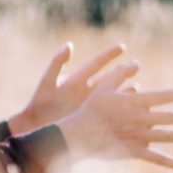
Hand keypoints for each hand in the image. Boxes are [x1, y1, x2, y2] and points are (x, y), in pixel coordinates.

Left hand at [9, 42, 130, 134]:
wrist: (35, 127)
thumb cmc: (39, 104)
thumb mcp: (47, 83)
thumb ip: (57, 64)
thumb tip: (69, 45)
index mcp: (76, 80)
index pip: (96, 64)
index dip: (109, 55)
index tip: (122, 47)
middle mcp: (86, 90)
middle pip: (109, 78)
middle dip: (124, 71)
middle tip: (137, 65)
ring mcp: (91, 104)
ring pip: (113, 95)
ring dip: (126, 91)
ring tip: (138, 88)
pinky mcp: (93, 117)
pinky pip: (111, 111)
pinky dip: (121, 110)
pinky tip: (131, 110)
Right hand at [57, 68, 172, 170]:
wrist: (79, 135)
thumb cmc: (91, 109)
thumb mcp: (103, 87)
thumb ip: (120, 73)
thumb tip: (136, 63)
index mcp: (135, 103)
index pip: (164, 97)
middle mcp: (141, 120)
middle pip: (172, 117)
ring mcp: (139, 137)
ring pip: (168, 137)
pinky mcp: (135, 152)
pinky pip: (157, 159)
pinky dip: (172, 163)